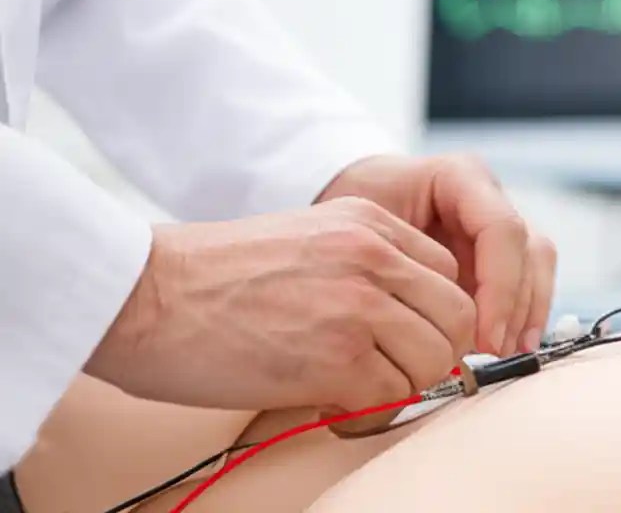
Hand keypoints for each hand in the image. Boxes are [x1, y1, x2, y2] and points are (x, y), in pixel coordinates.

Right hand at [85, 197, 474, 414]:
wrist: (148, 295)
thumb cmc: (215, 275)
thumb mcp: (309, 237)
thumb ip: (365, 265)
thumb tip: (409, 319)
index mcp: (370, 223)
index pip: (449, 275)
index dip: (435, 318)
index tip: (409, 342)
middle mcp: (374, 256)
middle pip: (458, 318)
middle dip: (435, 354)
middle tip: (396, 373)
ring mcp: (359, 305)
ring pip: (435, 360)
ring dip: (404, 385)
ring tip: (359, 389)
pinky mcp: (337, 358)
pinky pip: (393, 397)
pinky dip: (369, 413)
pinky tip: (334, 406)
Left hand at [317, 154, 556, 356]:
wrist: (346, 209)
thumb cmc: (349, 216)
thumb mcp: (361, 228)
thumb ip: (395, 262)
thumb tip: (426, 324)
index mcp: (461, 177)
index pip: (502, 229)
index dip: (501, 286)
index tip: (484, 336)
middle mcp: (488, 197)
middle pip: (528, 249)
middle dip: (515, 306)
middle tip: (494, 353)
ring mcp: (497, 226)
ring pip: (537, 265)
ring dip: (527, 313)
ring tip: (506, 356)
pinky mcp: (498, 255)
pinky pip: (528, 282)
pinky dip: (523, 316)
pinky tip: (510, 348)